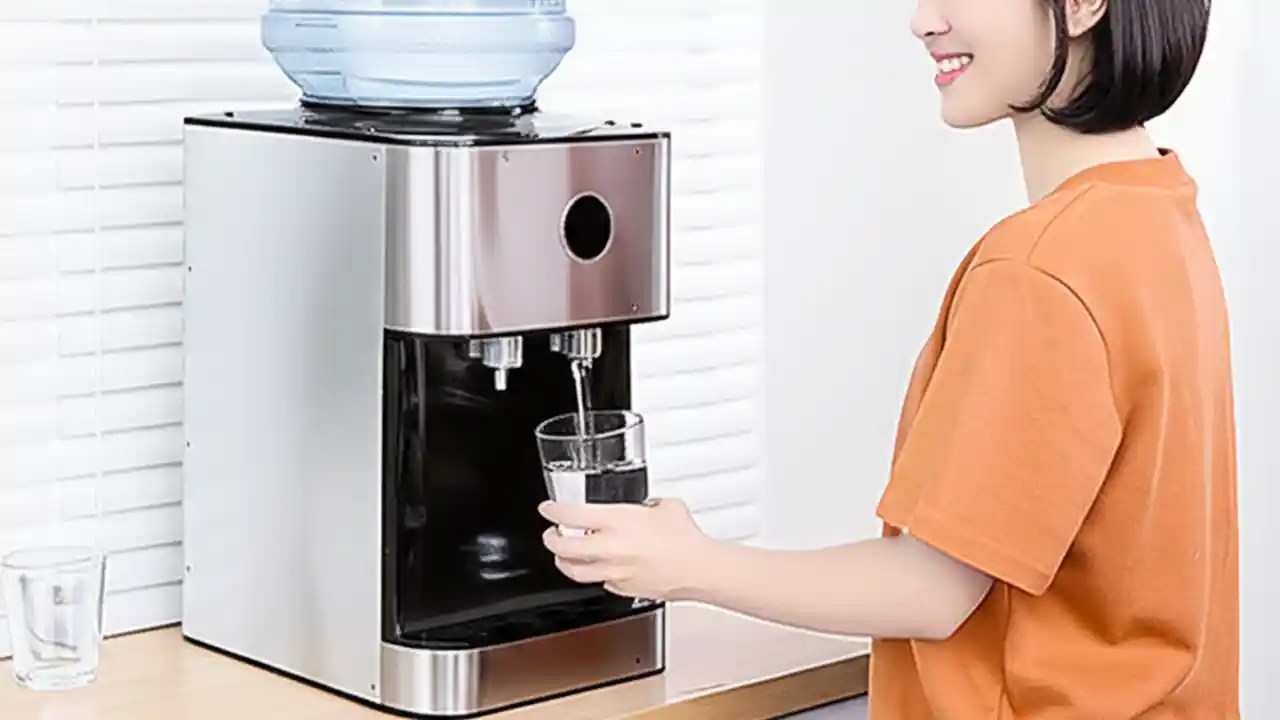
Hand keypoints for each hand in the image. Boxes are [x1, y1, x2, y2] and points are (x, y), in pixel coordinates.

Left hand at [538, 498, 715, 601]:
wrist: (697, 568)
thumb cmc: (685, 539)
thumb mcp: (665, 506)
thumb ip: (648, 504)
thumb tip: (648, 506)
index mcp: (616, 521)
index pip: (570, 515)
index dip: (552, 511)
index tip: (548, 509)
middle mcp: (610, 547)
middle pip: (562, 547)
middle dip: (550, 540)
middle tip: (550, 534)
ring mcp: (613, 571)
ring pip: (574, 571)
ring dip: (564, 562)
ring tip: (563, 556)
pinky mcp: (621, 588)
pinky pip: (600, 582)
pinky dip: (595, 575)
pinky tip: (599, 569)